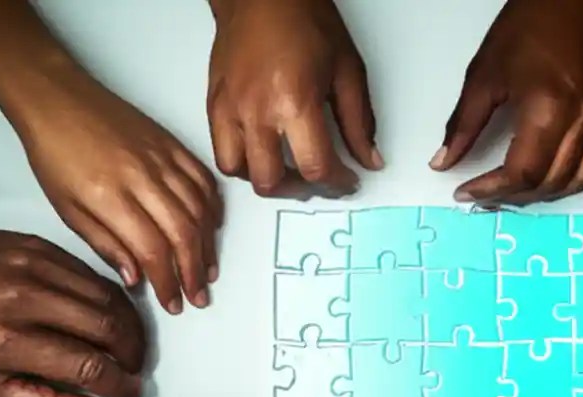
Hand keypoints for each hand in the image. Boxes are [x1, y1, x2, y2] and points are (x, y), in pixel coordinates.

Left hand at [0, 205, 145, 396]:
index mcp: (4, 340)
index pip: (85, 366)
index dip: (118, 384)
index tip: (129, 392)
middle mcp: (23, 299)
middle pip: (107, 328)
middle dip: (132, 356)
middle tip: (135, 371)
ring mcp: (35, 267)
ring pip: (108, 299)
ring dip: (130, 328)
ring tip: (130, 348)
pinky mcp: (42, 247)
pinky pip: (93, 276)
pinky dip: (112, 300)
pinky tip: (113, 318)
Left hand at [15, 70, 222, 313]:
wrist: (58, 99)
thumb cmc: (55, 154)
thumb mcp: (67, 208)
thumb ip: (105, 243)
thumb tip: (137, 278)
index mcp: (110, 197)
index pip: (152, 249)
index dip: (168, 282)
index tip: (173, 303)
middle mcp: (142, 177)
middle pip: (183, 233)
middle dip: (194, 271)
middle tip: (198, 295)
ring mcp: (162, 158)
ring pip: (199, 209)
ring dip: (208, 245)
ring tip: (209, 270)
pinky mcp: (172, 143)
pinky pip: (203, 179)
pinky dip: (214, 207)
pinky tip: (212, 228)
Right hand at [207, 0, 381, 197]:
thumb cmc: (304, 21)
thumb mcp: (347, 71)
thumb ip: (358, 122)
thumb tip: (369, 159)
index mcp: (295, 101)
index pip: (316, 167)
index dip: (337, 183)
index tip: (346, 180)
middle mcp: (258, 110)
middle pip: (272, 181)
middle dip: (300, 189)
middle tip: (317, 179)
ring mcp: (230, 109)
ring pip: (241, 173)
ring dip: (267, 179)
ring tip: (287, 167)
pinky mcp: (214, 105)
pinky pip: (222, 154)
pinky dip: (243, 162)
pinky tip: (262, 151)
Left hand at [434, 0, 582, 205]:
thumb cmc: (528, 27)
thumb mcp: (484, 75)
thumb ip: (463, 125)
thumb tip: (443, 162)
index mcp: (549, 109)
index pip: (522, 172)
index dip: (491, 190)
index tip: (465, 193)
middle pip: (552, 183)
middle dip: (515, 197)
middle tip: (486, 194)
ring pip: (582, 180)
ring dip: (549, 194)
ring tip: (518, 191)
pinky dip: (579, 177)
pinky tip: (555, 175)